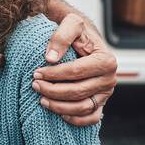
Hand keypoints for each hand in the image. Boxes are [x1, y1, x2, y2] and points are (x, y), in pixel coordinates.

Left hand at [33, 12, 117, 126]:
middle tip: (35, 85)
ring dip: (60, 107)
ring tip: (41, 100)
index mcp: (106, 60)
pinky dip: (75, 120)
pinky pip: (91, 118)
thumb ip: (62, 36)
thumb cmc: (78, 33)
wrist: (85, 41)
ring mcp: (106, 93)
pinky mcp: (101, 103)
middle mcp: (110, 79)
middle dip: (53, 90)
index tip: (36, 73)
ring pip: (83, 107)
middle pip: (78, 91)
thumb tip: (51, 58)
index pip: (76, 72)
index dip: (54, 74)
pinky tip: (58, 114)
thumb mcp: (71, 24)